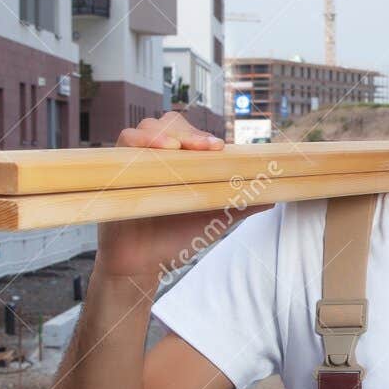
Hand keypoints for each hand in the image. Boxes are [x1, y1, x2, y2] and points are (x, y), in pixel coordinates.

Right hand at [97, 113, 266, 279]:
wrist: (142, 265)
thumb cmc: (175, 240)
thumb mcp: (213, 221)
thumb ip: (240, 206)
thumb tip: (274, 198)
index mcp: (181, 163)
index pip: (191, 133)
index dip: (204, 136)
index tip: (219, 148)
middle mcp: (157, 157)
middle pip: (168, 123)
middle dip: (187, 132)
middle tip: (204, 148)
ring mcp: (135, 161)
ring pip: (146, 127)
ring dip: (164, 133)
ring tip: (176, 149)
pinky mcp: (115, 170)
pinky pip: (122, 143)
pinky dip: (138, 141)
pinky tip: (156, 152)